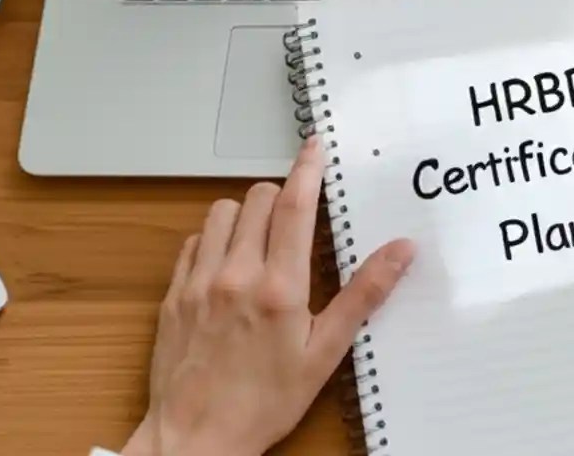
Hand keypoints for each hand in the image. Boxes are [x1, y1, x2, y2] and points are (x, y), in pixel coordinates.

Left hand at [121, 136, 415, 455]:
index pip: (295, 205)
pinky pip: (192, 243)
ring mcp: (199, 282)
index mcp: (280, 288)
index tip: (315, 147)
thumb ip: (363, 296)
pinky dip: (212, 241)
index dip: (307, 168)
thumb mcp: (326, 354)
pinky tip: (227, 265)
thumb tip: (400, 252)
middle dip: (280, 197)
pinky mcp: (174, 294)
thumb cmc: (264, 403)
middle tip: (296, 219)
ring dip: (244, 215)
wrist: (196, 438)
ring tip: (260, 241)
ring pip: (221, 212)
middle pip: (257, 198)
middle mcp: (235, 275)